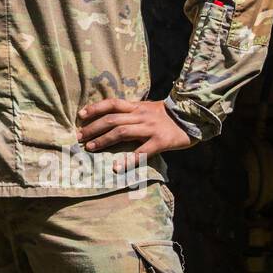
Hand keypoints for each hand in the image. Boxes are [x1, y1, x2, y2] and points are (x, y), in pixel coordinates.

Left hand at [76, 99, 192, 169]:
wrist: (193, 117)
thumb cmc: (167, 115)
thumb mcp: (148, 108)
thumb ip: (131, 112)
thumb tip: (110, 117)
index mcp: (137, 106)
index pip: (112, 104)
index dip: (95, 108)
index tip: (80, 115)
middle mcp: (141, 115)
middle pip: (112, 120)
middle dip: (93, 128)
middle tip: (78, 137)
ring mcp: (150, 128)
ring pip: (122, 133)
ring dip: (103, 140)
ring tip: (90, 148)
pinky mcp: (160, 142)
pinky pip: (141, 152)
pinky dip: (128, 160)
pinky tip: (117, 168)